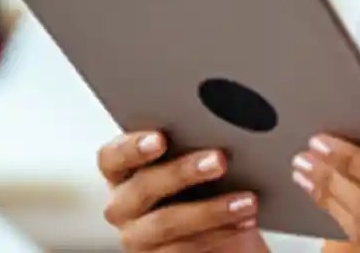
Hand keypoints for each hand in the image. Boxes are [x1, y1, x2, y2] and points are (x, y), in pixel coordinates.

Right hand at [97, 131, 268, 251]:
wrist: (221, 228)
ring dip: (211, 209)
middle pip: (143, 187)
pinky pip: (185, 248)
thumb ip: (195, 139)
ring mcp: (138, 236)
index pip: (113, 156)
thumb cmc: (205, 182)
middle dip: (183, 172)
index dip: (133, 147)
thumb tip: (225, 120)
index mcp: (123, 170)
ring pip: (166, 223)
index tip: (161, 138)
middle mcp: (123, 204)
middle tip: (219, 160)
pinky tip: (246, 220)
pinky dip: (221, 232)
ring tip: (247, 199)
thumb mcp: (196, 157)